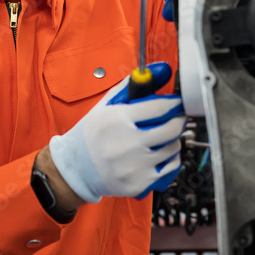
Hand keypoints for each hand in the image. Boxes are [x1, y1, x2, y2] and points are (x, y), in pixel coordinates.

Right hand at [48, 62, 184, 200]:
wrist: (75, 170)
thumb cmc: (92, 135)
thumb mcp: (105, 106)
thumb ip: (131, 87)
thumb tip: (159, 70)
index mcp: (116, 120)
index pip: (160, 108)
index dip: (174, 104)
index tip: (178, 103)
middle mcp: (125, 144)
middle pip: (171, 129)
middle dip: (178, 120)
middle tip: (175, 118)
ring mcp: (133, 167)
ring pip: (173, 148)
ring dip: (172, 140)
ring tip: (160, 138)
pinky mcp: (140, 184)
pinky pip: (170, 167)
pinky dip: (169, 159)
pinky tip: (158, 154)